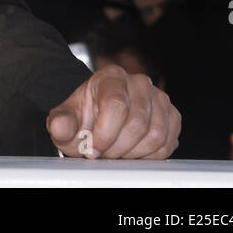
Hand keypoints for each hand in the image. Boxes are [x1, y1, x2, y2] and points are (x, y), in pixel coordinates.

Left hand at [47, 64, 179, 158]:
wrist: (97, 119)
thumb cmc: (83, 118)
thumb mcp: (65, 120)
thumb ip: (61, 123)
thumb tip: (60, 127)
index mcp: (111, 76)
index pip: (116, 105)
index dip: (104, 134)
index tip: (92, 150)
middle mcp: (139, 83)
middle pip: (137, 123)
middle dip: (117, 147)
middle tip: (103, 154)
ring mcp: (159, 99)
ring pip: (155, 136)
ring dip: (133, 153)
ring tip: (115, 153)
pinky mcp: (172, 118)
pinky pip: (166, 144)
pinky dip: (148, 156)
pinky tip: (131, 153)